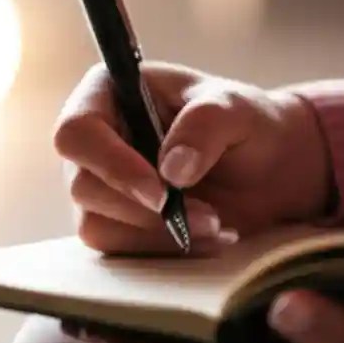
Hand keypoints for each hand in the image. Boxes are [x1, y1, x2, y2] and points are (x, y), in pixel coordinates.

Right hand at [53, 61, 331, 254]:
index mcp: (108, 92)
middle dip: (147, 210)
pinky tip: (207, 237)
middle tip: (208, 214)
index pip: (77, 132)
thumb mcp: (237, 109)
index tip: (161, 191)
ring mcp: (99, 184)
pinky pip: (120, 250)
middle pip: (84, 186)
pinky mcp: (114, 222)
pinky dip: (165, 250)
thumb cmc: (245, 124)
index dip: (111, 165)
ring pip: (98, 225)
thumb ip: (206, 125)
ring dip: (159, 235)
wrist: (265, 168)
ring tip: (216, 224)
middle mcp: (93, 139)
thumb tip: (172, 170)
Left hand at [64, 290, 343, 342]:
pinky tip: (196, 261)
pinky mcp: (314, 323)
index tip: (85, 321)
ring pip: (213, 324)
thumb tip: (279, 307)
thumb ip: (341, 333)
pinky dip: (213, 286)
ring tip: (122, 270)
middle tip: (76, 295)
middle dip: (136, 323)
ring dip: (169, 301)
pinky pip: (247, 306)